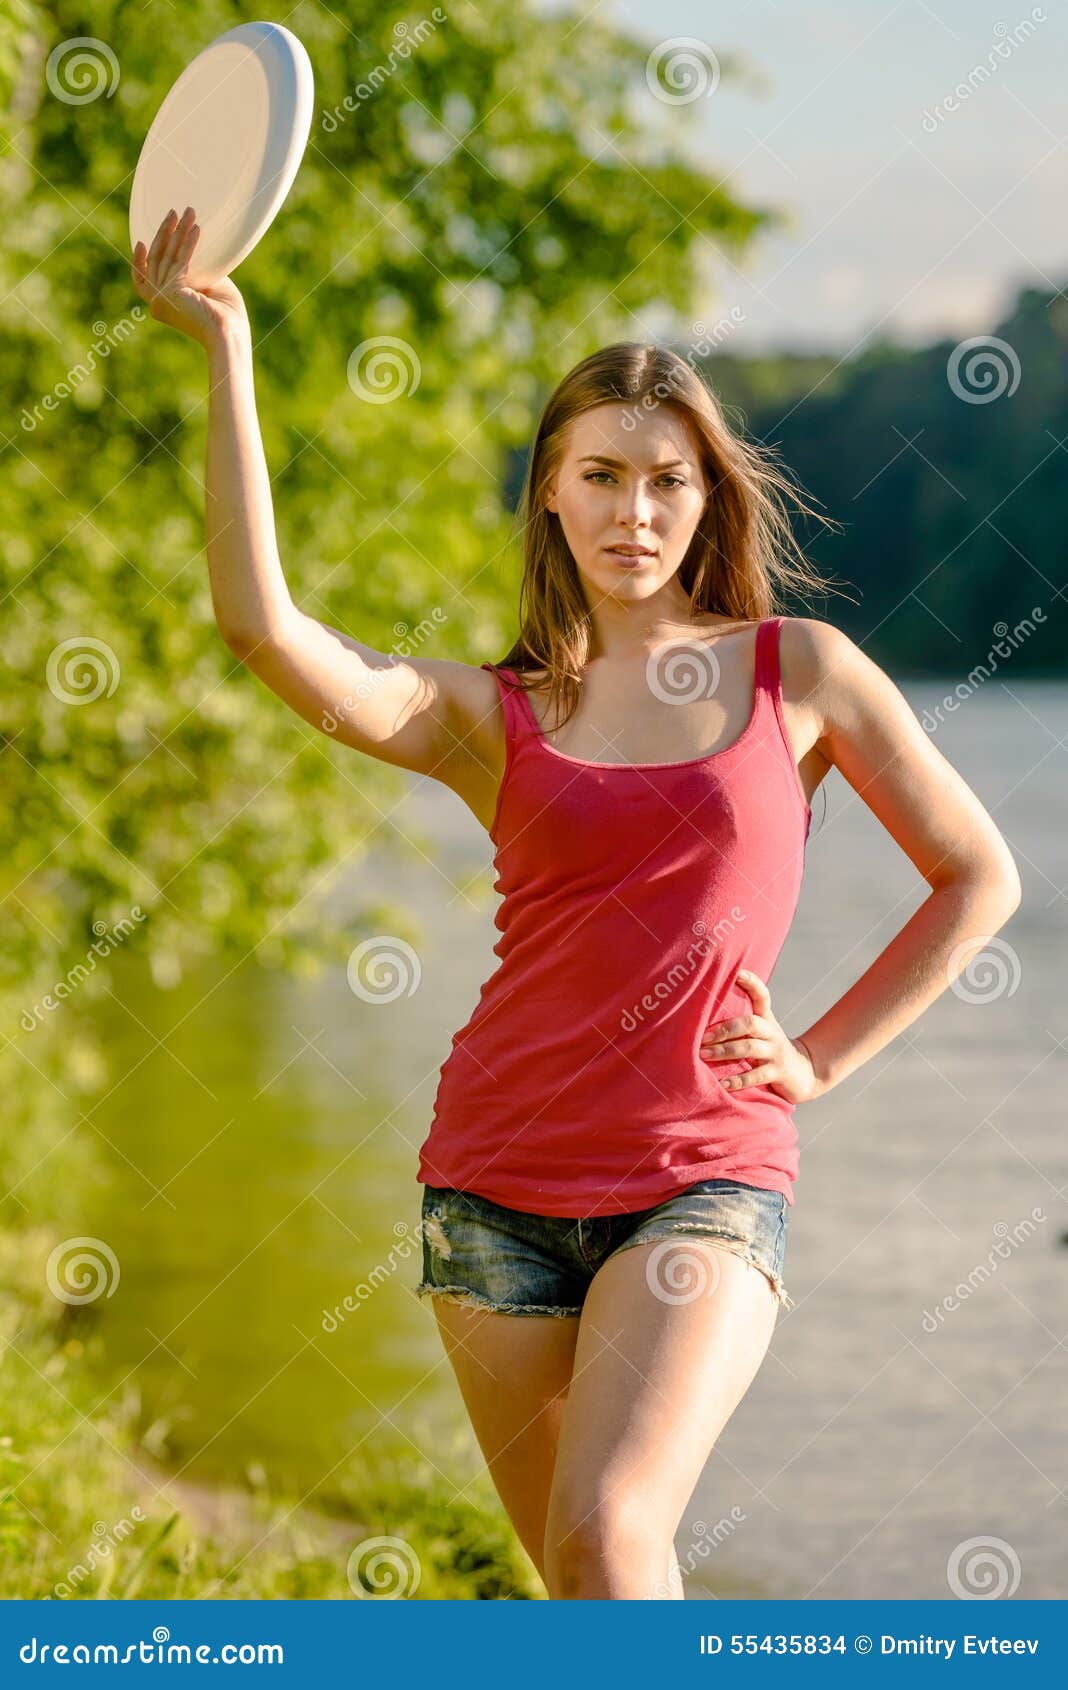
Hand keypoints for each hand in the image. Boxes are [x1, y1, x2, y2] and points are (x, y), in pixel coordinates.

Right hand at [131, 206, 249, 349]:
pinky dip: (189, 243)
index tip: (141, 242)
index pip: (142, 281)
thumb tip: (196, 248)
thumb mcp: (207, 287)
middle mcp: (157, 302)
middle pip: (156, 260)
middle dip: (164, 233)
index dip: (139, 261)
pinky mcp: (173, 291)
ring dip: (178, 231)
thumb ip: (196, 270)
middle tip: (173, 212)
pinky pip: (181, 261)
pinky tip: (196, 228)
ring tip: (187, 212)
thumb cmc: (225, 317)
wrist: (229, 335)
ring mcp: (162, 297)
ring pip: (167, 256)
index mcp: (162, 304)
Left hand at [700, 968, 824, 1102]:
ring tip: (704, 1055)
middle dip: (725, 1029)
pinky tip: (722, 1084)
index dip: (751, 982)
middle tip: (703, 1036)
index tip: (737, 972)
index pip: (761, 995)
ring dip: (725, 1051)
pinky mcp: (777, 1073)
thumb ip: (740, 1020)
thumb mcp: (761, 1031)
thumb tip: (703, 1012)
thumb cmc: (770, 1048)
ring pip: (749, 1048)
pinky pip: (755, 1076)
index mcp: (766, 1018)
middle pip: (749, 1023)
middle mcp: (771, 1032)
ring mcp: (775, 1052)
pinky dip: (737, 1080)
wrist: (804, 1073)